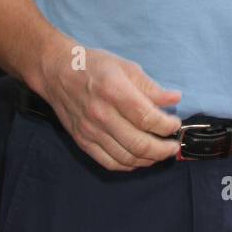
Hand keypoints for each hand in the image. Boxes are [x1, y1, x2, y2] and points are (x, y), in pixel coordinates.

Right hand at [38, 35, 182, 170]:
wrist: (56, 72)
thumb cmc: (93, 66)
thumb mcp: (126, 67)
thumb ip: (151, 87)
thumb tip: (174, 100)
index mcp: (114, 91)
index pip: (147, 118)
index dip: (167, 126)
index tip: (174, 124)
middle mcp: (101, 114)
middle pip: (139, 144)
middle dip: (163, 149)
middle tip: (173, 145)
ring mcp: (90, 131)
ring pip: (126, 157)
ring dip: (149, 160)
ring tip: (160, 153)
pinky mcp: (83, 141)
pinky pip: (109, 162)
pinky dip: (128, 165)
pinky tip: (139, 158)